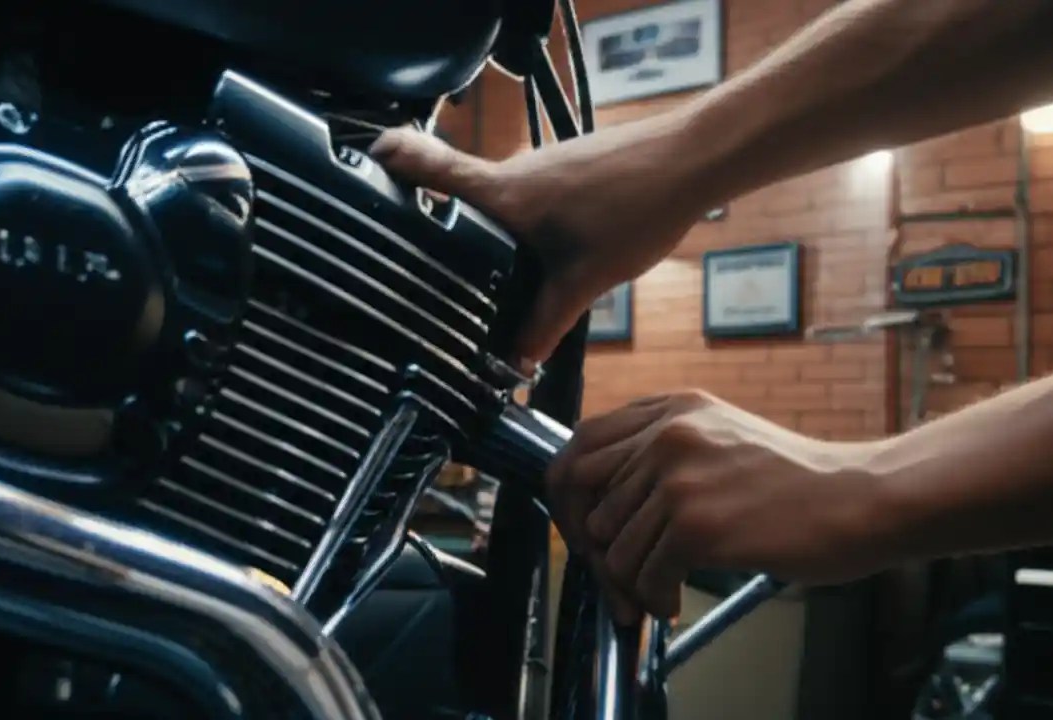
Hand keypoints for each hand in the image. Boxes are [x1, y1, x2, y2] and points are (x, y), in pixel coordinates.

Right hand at [369, 116, 709, 365]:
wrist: (693, 161)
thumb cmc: (640, 206)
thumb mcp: (584, 282)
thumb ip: (542, 325)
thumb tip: (515, 363)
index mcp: (503, 194)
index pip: (426, 165)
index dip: (387, 163)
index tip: (359, 172)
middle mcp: (513, 173)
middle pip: (457, 198)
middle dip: (444, 233)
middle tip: (433, 272)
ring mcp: (540, 168)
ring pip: (498, 205)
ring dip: (495, 236)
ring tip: (500, 280)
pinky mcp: (565, 171)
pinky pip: (529, 202)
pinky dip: (528, 229)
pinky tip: (550, 258)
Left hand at [546, 391, 887, 622]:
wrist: (859, 499)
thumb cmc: (795, 481)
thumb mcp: (719, 435)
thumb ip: (660, 451)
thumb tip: (598, 502)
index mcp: (669, 409)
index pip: (579, 449)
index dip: (571, 500)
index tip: (589, 535)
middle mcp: (665, 434)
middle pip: (586, 503)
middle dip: (598, 551)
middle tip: (622, 578)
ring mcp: (678, 478)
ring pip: (612, 546)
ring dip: (630, 581)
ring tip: (659, 591)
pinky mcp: (695, 525)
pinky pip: (642, 576)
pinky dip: (654, 598)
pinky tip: (675, 600)